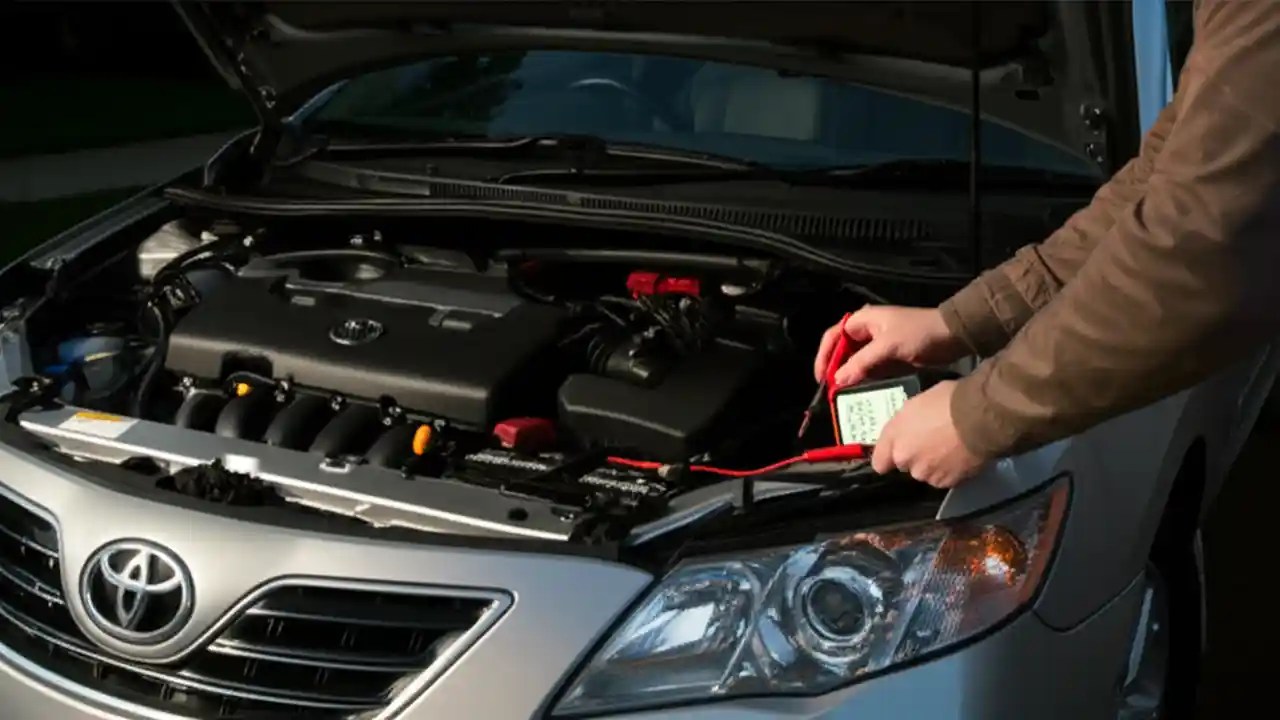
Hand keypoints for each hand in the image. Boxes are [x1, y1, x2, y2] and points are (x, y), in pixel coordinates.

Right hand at [813, 306, 966, 386]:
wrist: (953, 336)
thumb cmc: (919, 333)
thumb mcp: (887, 346)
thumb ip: (861, 363)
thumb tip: (837, 380)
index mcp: (863, 320)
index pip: (833, 336)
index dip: (824, 356)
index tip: (822, 377)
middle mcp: (867, 331)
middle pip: (842, 351)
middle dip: (836, 369)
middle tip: (832, 389)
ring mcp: (879, 345)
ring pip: (856, 362)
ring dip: (850, 376)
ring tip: (843, 394)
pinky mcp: (890, 357)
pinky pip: (871, 370)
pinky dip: (864, 380)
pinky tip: (861, 392)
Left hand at [871, 381, 985, 487]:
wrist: (979, 417)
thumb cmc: (948, 401)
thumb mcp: (915, 404)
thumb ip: (904, 424)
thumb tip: (907, 431)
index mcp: (894, 439)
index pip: (880, 462)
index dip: (888, 457)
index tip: (896, 452)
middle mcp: (906, 460)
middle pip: (905, 465)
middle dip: (915, 456)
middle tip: (932, 441)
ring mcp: (927, 474)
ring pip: (926, 473)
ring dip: (934, 465)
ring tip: (950, 448)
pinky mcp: (948, 482)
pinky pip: (945, 478)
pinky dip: (951, 471)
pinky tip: (961, 456)